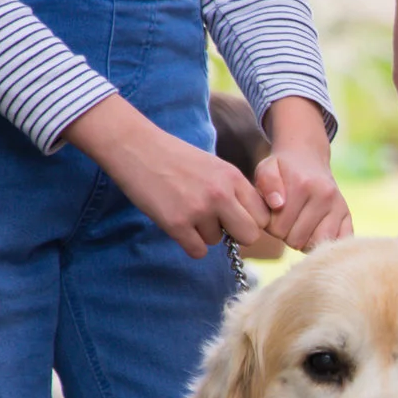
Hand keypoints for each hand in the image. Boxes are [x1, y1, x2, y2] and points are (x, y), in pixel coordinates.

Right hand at [64, 94, 268, 258]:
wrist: (135, 146)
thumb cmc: (175, 158)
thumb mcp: (214, 166)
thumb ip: (235, 190)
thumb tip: (253, 222)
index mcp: (233, 177)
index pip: (263, 216)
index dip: (251, 221)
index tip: (237, 219)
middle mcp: (220, 193)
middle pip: (249, 236)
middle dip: (236, 235)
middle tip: (218, 224)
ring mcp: (198, 209)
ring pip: (217, 241)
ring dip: (204, 233)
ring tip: (186, 210)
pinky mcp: (176, 223)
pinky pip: (197, 251)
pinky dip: (190, 244)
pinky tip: (179, 225)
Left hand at [254, 96, 354, 250]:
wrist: (308, 158)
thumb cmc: (283, 169)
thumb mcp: (267, 169)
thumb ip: (267, 183)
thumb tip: (277, 204)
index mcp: (302, 185)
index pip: (279, 229)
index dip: (270, 226)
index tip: (272, 215)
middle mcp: (325, 196)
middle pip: (297, 240)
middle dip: (286, 234)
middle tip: (285, 220)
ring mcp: (339, 207)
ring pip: (316, 244)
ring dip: (304, 240)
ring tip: (298, 226)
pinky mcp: (348, 216)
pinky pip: (336, 242)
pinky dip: (323, 242)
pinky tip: (314, 231)